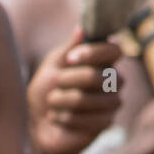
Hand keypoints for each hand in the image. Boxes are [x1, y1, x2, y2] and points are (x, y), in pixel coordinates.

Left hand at [28, 27, 124, 153]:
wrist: (38, 124)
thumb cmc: (46, 91)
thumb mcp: (52, 66)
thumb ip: (68, 49)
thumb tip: (81, 29)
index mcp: (102, 62)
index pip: (115, 50)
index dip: (93, 53)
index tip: (70, 58)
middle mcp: (113, 81)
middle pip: (98, 76)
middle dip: (68, 80)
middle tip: (55, 84)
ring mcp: (112, 103)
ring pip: (87, 99)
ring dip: (61, 100)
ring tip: (52, 102)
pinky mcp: (105, 123)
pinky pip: (85, 119)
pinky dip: (64, 117)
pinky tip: (57, 117)